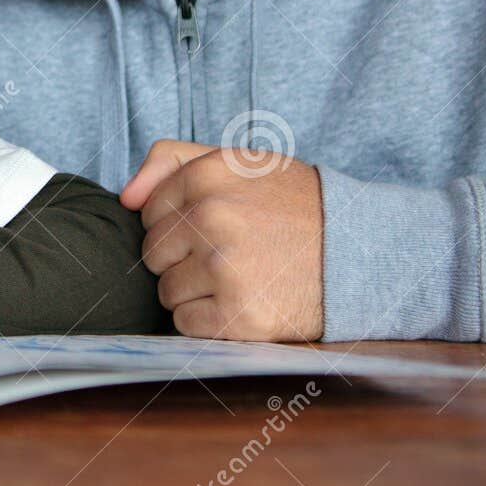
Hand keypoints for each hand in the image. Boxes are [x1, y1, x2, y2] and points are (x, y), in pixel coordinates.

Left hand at [119, 139, 323, 340]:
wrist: (361, 251)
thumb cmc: (293, 206)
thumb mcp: (240, 161)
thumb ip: (172, 161)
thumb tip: (124, 198)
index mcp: (208, 175)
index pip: (148, 212)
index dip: (177, 225)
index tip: (214, 227)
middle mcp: (212, 217)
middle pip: (152, 254)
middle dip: (181, 259)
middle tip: (229, 255)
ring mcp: (224, 268)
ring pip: (166, 292)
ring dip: (195, 292)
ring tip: (239, 278)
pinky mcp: (238, 315)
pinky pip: (186, 324)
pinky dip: (209, 321)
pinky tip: (243, 302)